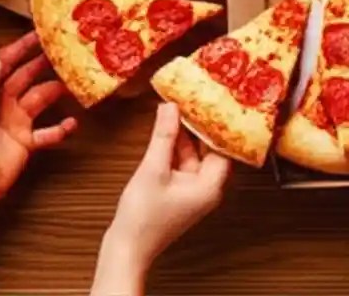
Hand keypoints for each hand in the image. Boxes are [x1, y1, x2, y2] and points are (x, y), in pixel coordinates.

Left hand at [0, 32, 78, 204]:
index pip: (4, 63)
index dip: (20, 48)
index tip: (38, 34)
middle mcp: (2, 103)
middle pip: (26, 76)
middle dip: (43, 62)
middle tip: (63, 50)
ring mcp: (16, 122)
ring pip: (41, 98)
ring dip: (57, 89)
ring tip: (74, 81)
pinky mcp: (27, 142)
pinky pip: (49, 131)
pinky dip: (62, 127)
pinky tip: (72, 122)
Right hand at [102, 103, 230, 267]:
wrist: (126, 249)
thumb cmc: (142, 218)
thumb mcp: (153, 169)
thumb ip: (164, 136)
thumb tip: (170, 107)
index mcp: (210, 186)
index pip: (223, 148)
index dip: (217, 125)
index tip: (211, 102)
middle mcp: (206, 189)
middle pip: (208, 150)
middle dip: (199, 127)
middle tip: (193, 100)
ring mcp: (192, 191)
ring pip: (192, 155)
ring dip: (184, 136)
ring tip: (177, 108)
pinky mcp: (178, 193)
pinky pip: (181, 164)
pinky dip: (174, 148)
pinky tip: (165, 130)